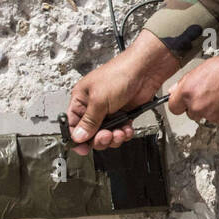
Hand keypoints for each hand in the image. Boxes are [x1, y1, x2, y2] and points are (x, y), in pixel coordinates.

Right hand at [66, 30, 178, 155]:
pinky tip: (127, 129)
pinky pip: (120, 131)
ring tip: (119, 132)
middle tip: (106, 136)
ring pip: (106, 135)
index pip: (73, 124)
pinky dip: (124, 133)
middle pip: (90, 133)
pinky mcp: (123, 114)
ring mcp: (109, 111)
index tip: (83, 148)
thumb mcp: (99, 99)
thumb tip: (79, 137)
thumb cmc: (119, 74)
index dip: (77, 138)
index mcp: (81, 99)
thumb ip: (89, 121)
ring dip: (113, 137)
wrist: (145, 70)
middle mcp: (94, 106)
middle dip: (99, 139)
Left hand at [167, 52, 218, 127]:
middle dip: (199, 106)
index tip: (184, 101)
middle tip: (211, 93)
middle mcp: (198, 107)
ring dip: (214, 109)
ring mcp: (213, 117)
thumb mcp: (205, 66)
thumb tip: (175, 90)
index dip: (180, 103)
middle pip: (192, 113)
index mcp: (189, 92)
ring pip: (208, 116)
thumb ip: (187, 81)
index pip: (173, 107)